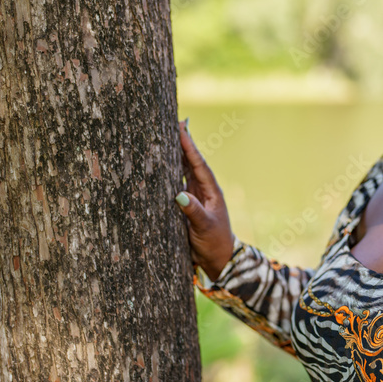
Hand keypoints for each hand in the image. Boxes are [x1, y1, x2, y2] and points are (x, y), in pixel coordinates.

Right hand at [175, 120, 235, 280]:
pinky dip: (171, 171)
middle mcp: (203, 190)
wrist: (219, 259)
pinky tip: (163, 163)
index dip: (189, 146)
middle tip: (174, 122)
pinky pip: (178, 183)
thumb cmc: (214, 243)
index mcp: (211, 191)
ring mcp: (196, 196)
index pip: (198, 164)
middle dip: (183, 143)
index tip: (181, 127)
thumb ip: (193, 212)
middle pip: (191, 162)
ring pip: (184, 170)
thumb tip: (179, 195)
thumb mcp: (204, 228)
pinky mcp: (188, 204)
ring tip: (167, 135)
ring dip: (176, 154)